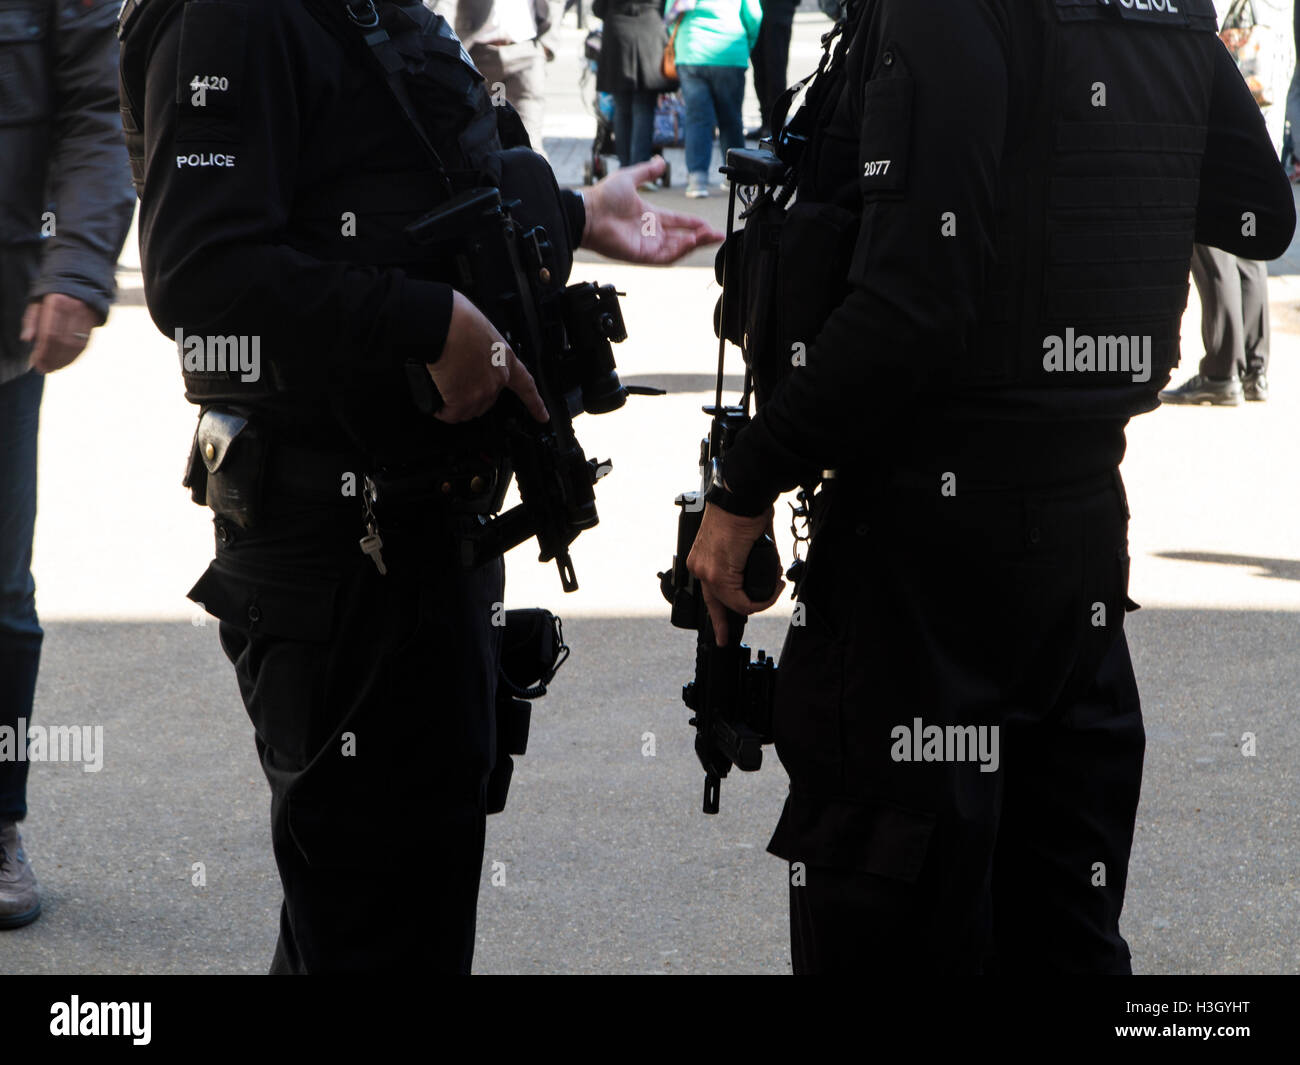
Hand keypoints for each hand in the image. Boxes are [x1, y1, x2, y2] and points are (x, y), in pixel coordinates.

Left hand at [22, 293, 98, 373]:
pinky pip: (83, 345)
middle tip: (44, 369)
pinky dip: (73, 357)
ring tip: (53, 368)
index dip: (43, 351)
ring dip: (63, 360)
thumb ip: (31, 320)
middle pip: (62, 341)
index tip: (36, 363)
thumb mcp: (38, 304)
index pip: (50, 333)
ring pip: (74, 345)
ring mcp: (85, 317)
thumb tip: (27, 339)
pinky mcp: (91, 325)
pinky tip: (65, 363)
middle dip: (52, 358)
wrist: (79, 286)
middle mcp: (73, 309)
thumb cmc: (53, 298)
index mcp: (57, 303)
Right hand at [429, 290, 548, 423]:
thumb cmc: (458, 319)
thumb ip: (482, 351)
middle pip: (487, 402)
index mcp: (505, 359)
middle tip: (455, 383)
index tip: (542, 417)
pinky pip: (450, 414)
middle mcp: (497, 379)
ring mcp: (481, 392)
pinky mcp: (462, 400)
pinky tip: (438, 403)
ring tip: (444, 388)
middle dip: (471, 398)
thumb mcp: (481, 331)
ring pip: (468, 410)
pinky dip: (442, 411)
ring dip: (455, 405)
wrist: (444, 324)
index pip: (526, 385)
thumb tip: (468, 358)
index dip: (535, 403)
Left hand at [580, 157, 722, 263]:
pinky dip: (680, 251)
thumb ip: (648, 172)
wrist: (589, 213)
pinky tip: (691, 242)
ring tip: (709, 237)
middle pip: (682, 238)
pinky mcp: (642, 255)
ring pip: (677, 248)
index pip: (678, 222)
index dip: (694, 223)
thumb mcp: (631, 177)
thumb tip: (661, 161)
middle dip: (701, 237)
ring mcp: (647, 245)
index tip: (708, 224)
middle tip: (718, 235)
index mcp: (650, 215)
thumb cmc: (604, 196)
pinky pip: (665, 257)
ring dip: (694, 243)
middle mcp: (651, 232)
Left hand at [686, 503, 785, 645]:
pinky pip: (743, 601)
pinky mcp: (720, 574)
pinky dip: (763, 598)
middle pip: (717, 604)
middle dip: (724, 623)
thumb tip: (765, 576)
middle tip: (725, 638)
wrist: (742, 499)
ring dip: (760, 600)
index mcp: (702, 559)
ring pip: (735, 604)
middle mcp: (700, 567)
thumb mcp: (742, 542)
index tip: (719, 630)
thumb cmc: (745, 512)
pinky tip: (774, 587)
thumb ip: (747, 564)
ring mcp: (707, 572)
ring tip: (775, 586)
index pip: (708, 593)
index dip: (715, 615)